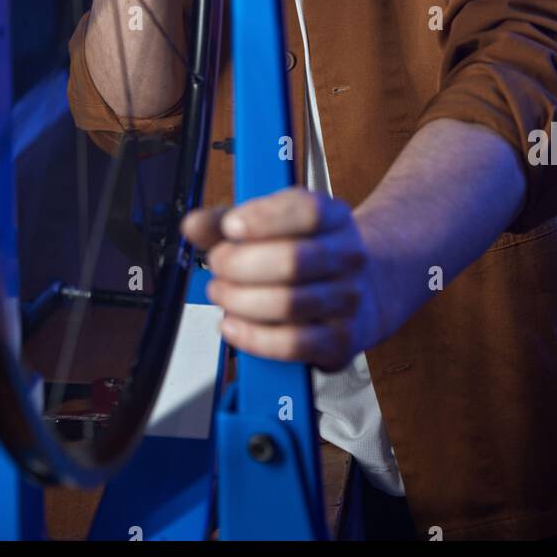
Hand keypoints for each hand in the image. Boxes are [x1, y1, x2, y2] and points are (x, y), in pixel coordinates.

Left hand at [180, 187, 390, 370]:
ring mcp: (347, 300)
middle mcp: (347, 256)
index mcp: (333, 217)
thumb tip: (194, 225)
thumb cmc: (307, 252)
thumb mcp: (272, 224)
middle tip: (218, 265)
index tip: (231, 225)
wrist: (362, 290)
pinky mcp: (339, 341)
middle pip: (293, 261)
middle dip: (240, 265)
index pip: (307, 212)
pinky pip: (291, 344)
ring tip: (222, 293)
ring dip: (240, 301)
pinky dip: (253, 337)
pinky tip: (233, 325)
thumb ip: (227, 222)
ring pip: (288, 304)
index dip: (264, 219)